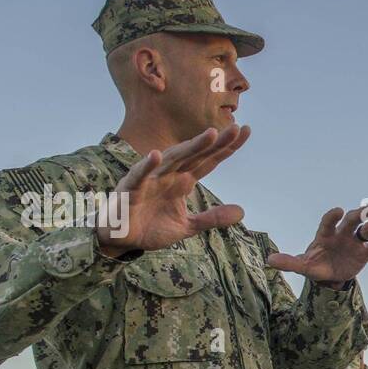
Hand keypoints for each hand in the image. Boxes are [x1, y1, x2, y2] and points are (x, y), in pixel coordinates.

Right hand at [97, 126, 250, 256]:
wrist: (120, 240)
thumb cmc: (150, 227)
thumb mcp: (187, 226)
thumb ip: (212, 218)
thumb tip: (242, 211)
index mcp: (182, 181)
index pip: (208, 161)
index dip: (226, 148)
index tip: (246, 131)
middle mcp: (168, 175)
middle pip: (195, 155)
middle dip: (214, 142)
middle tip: (236, 128)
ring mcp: (149, 180)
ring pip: (172, 159)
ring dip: (190, 147)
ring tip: (210, 134)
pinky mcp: (130, 190)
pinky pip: (139, 176)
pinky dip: (146, 166)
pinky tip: (156, 155)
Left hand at [267, 204, 367, 282]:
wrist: (330, 273)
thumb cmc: (315, 264)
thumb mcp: (303, 266)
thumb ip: (289, 262)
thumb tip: (270, 260)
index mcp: (326, 233)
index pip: (329, 221)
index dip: (333, 216)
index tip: (339, 211)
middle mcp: (342, 233)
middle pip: (352, 221)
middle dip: (359, 215)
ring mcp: (355, 241)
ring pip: (367, 231)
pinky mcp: (365, 251)